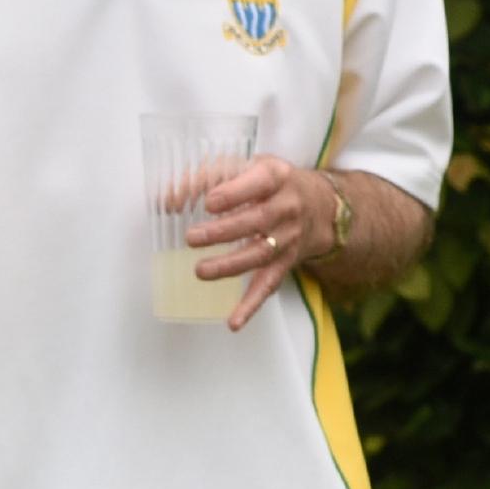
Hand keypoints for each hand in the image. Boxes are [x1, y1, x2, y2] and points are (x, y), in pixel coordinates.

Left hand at [188, 157, 338, 332]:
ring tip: (200, 271)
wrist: (320, 207)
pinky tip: (233, 322)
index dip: (235, 193)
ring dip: (229, 266)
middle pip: (257, 221)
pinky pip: (269, 284)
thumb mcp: (247, 167)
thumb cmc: (271, 184)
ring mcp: (288, 237)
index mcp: (276, 176)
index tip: (209, 202)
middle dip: (224, 232)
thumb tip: (169, 199)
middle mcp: (287, 207)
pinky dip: (251, 305)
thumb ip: (208, 177)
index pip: (259, 182)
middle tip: (192, 238)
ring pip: (260, 254)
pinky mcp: (286, 262)